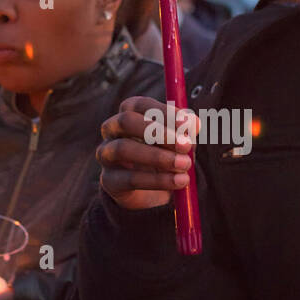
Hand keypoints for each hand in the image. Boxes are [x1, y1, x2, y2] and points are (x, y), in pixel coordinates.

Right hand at [97, 95, 195, 210]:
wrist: (152, 194)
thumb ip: (185, 133)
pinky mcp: (108, 180)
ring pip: (123, 149)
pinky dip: (157, 181)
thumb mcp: (180, 143)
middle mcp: (112, 130)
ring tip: (185, 165)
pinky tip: (179, 182)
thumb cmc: (166, 158)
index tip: (187, 123)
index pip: (140, 104)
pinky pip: (130, 178)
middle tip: (185, 145)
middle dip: (157, 132)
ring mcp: (106, 155)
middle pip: (126, 121)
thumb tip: (193, 123)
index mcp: (130, 114)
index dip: (163, 111)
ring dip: (158, 157)